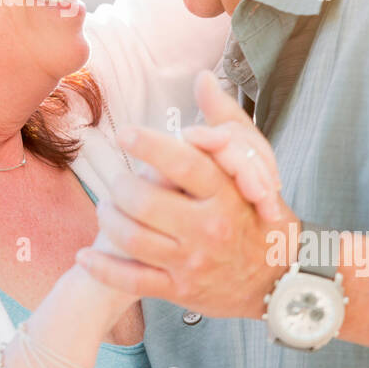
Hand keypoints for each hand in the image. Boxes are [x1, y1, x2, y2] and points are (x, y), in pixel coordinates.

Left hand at [77, 72, 296, 318]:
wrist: (283, 281)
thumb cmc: (261, 214)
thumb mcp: (255, 167)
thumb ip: (226, 120)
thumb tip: (205, 77)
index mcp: (226, 195)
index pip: (184, 163)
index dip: (150, 146)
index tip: (125, 132)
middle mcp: (209, 229)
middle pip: (145, 202)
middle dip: (120, 187)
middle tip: (115, 179)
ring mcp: (192, 263)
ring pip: (132, 239)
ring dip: (108, 219)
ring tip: (105, 208)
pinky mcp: (181, 291)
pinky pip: (132, 281)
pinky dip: (103, 268)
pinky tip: (85, 254)